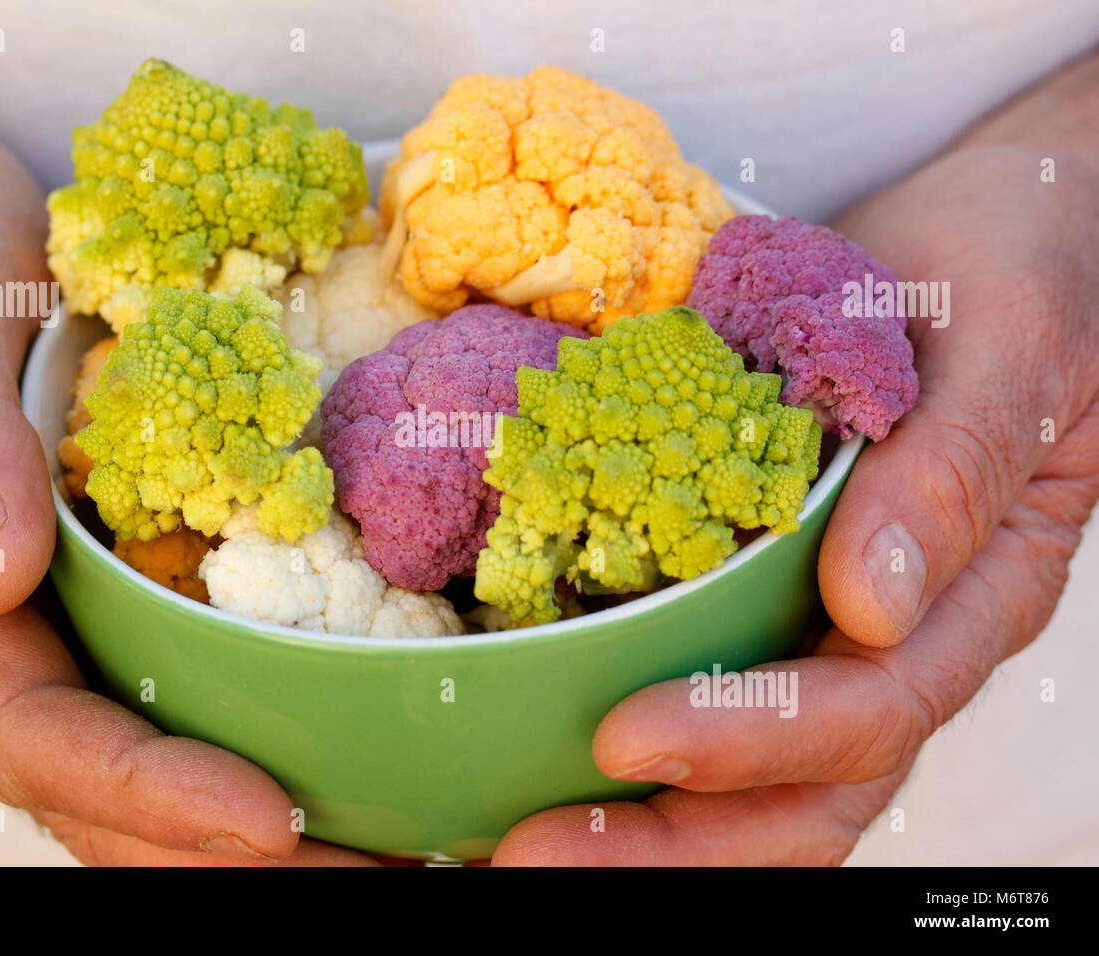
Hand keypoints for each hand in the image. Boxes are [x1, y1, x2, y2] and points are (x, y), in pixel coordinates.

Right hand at [0, 103, 374, 865]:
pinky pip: (172, 652)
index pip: (30, 729)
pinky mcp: (106, 540)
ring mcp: (48, 581)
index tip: (272, 817)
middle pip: (91, 776)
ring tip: (376, 836)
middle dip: (215, 844)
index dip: (145, 790)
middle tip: (368, 865)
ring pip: (137, 733)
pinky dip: (251, 707)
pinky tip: (341, 716)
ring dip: (240, 809)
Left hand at [490, 135, 1098, 863]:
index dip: (755, 738)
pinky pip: (714, 683)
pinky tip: (539, 747)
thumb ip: (952, 469)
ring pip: (762, 775)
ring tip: (518, 840)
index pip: (875, 709)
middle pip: (811, 791)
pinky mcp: (776, 586)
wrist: (987, 227)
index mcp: (979, 588)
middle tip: (535, 853)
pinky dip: (637, 736)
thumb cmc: (1013, 265)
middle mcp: (910, 631)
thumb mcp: (1003, 342)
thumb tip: (874, 606)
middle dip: (677, 839)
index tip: (629, 737)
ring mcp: (841, 621)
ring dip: (647, 825)